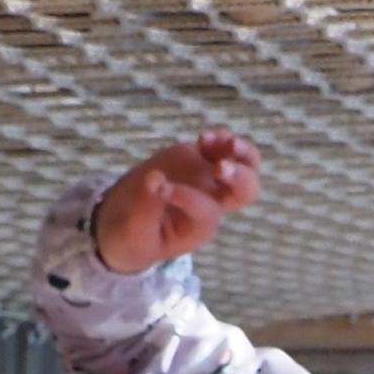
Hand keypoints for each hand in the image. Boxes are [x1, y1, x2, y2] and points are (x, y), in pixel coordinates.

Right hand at [94, 128, 259, 274]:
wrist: (127, 221)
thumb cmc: (134, 235)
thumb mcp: (135, 231)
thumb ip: (145, 207)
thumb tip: (155, 179)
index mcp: (200, 227)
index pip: (205, 210)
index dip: (186, 197)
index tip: (160, 188)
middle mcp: (212, 203)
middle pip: (245, 192)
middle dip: (240, 177)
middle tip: (221, 168)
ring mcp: (208, 179)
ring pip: (244, 166)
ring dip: (241, 154)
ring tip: (223, 142)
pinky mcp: (198, 160)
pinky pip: (221, 148)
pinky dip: (220, 139)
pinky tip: (204, 137)